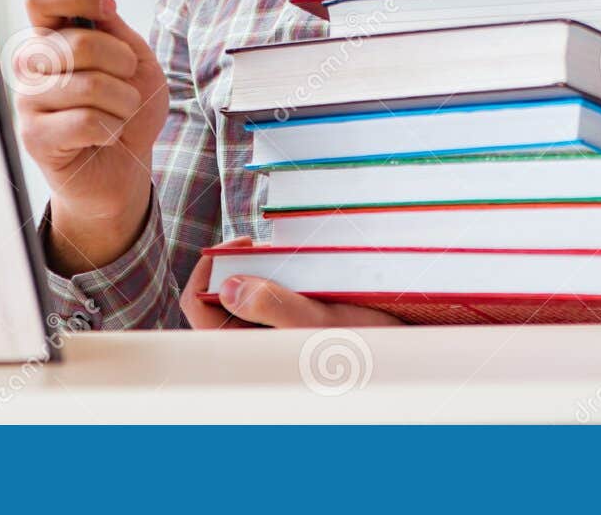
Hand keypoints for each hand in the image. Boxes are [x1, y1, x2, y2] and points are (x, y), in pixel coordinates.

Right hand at [15, 0, 169, 273]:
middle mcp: (32, 64)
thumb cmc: (129, 109)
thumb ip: (111, 23)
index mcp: (53, 35)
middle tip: (126, 80)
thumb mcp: (134, 59)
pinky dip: (112, 129)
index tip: (107, 8)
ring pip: (88, 86)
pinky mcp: (34, 136)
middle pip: (76, 42)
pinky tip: (105, 136)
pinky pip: (87, 122)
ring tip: (119, 113)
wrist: (125, 169)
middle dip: (121, 62)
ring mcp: (28, 100)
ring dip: (123, 102)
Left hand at [180, 237, 406, 328]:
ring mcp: (267, 339)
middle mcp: (250, 346)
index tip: (243, 244)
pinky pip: (267, 302)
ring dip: (261, 272)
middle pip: (218, 297)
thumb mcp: (320, 321)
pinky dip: (279, 282)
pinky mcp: (286, 332)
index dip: (209, 269)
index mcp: (247, 350)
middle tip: (266, 246)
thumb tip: (228, 287)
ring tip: (290, 261)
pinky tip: (306, 275)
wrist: (403, 355)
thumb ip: (273, 305)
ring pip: (243, 297)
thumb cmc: (364, 344)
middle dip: (238, 266)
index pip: (197, 305)